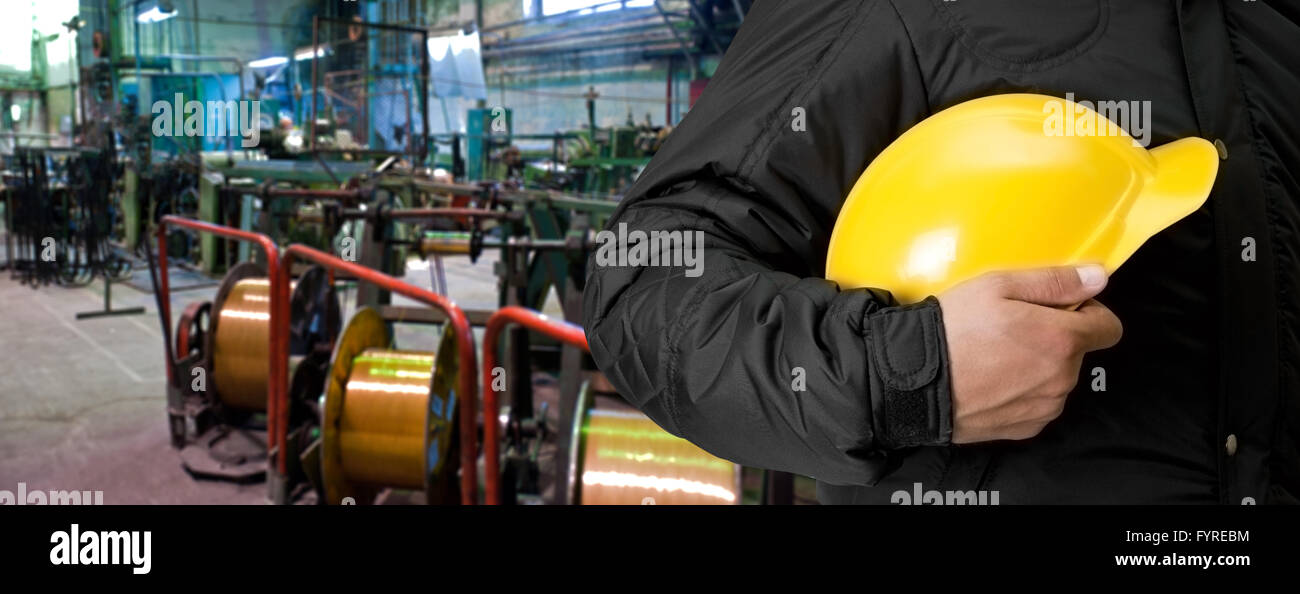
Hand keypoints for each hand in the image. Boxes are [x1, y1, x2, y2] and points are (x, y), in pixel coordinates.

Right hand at [938, 265, 1122, 443]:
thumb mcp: (998, 287)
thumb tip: (1098, 278)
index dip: (1086, 312)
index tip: (1057, 308)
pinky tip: (991, 380)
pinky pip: (1037, 404)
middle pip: (1077, 352)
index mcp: (1062, 339)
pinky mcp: (1025, 428)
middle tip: (1010, 329)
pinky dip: (1022, 392)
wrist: (913, 383)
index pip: (1109, 327)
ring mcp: (1044, 407)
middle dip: (1054, 338)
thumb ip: (1055, 281)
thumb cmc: (952, 330)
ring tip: (995, 356)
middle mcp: (1062, 378)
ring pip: (1057, 379)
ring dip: (1038, 367)